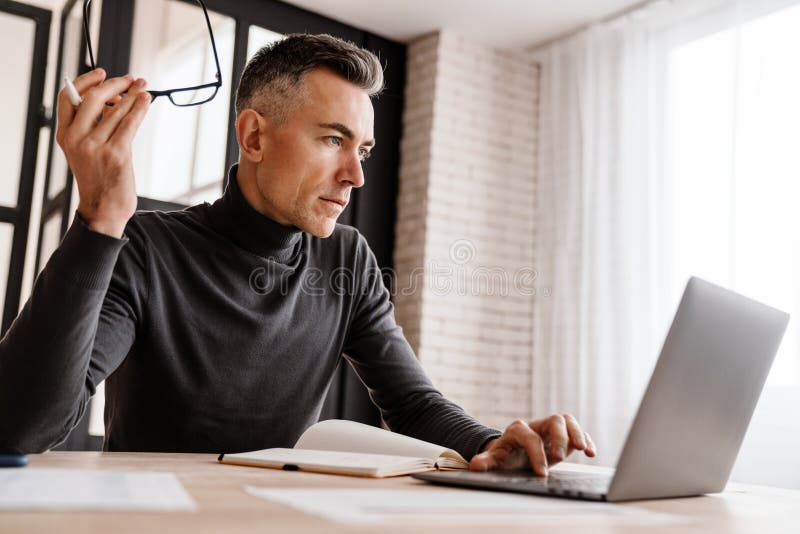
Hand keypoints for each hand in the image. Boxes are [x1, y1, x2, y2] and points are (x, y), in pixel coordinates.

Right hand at [55, 69, 150, 237]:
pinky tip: (146, 101)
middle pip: (93, 98)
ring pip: (116, 110)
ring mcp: (96, 146)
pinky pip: (130, 123)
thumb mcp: (83, 151)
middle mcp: (77, 139)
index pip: (67, 98)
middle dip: (115, 84)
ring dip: (133, 95)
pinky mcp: (116, 154)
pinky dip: (140, 108)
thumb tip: (112, 99)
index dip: (85, 81)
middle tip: (130, 79)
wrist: (104, 209)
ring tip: (143, 87)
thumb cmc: (98, 179)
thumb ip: (91, 127)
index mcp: (65, 136)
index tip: (101, 73)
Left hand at [469, 415, 595, 475]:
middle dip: (559, 439)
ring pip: (567, 420)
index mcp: (518, 430)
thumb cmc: (505, 456)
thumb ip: (486, 462)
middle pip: (553, 421)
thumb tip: (475, 465)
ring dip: (577, 434)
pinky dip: (586, 438)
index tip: (542, 474)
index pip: (530, 437)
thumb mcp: (495, 460)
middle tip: (560, 458)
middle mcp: (536, 425)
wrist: (512, 453)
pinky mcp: (563, 435)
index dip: (537, 454)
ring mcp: (550, 429)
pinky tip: (591, 452)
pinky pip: (577, 430)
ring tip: (585, 451)